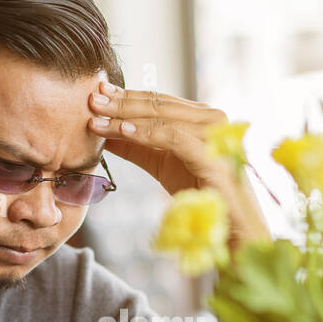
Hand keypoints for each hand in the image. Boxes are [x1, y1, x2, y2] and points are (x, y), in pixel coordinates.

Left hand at [88, 80, 267, 249]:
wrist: (231, 228)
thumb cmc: (201, 195)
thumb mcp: (161, 165)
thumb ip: (136, 146)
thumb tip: (103, 131)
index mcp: (202, 118)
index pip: (158, 101)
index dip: (126, 96)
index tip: (98, 92)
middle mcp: (212, 119)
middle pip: (159, 105)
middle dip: (121, 102)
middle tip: (91, 99)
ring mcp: (215, 135)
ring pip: (163, 118)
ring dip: (126, 117)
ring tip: (98, 118)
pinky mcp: (212, 154)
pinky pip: (172, 138)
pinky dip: (145, 133)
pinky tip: (122, 132)